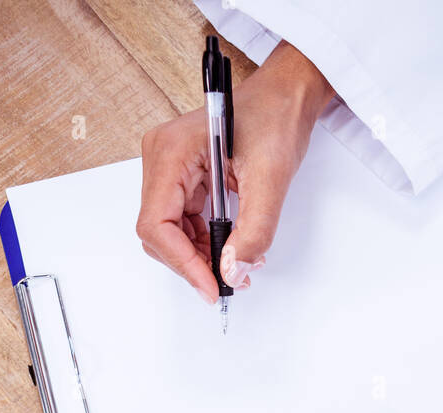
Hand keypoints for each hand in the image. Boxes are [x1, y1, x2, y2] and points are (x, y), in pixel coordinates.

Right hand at [136, 41, 332, 303]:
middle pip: (159, 232)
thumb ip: (253, 232)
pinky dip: (204, 242)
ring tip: (236, 266)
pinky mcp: (184, 177)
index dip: (182, 262)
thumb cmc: (276, 118)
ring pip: (170, 232)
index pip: (157, 224)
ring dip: (199, 256)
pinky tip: (229, 249)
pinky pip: (184, 222)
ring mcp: (170, 169)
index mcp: (171, 152)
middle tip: (228, 281)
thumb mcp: (270, 179)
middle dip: (191, 262)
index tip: (211, 286)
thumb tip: (233, 272)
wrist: (286, 96)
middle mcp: (161, 159)